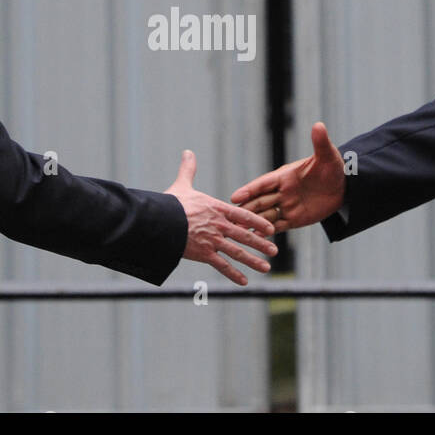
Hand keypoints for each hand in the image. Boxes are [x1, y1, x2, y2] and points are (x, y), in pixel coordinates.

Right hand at [166, 150, 277, 285]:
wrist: (159, 221)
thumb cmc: (170, 203)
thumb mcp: (182, 184)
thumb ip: (188, 169)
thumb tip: (188, 152)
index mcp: (216, 208)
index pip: (243, 215)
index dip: (258, 222)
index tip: (271, 228)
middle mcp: (218, 224)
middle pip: (245, 235)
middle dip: (261, 243)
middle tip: (274, 250)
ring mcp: (212, 240)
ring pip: (238, 252)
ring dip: (253, 261)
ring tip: (266, 268)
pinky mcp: (203, 253)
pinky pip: (222, 266)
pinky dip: (233, 274)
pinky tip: (244, 282)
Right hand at [230, 122, 344, 232]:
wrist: (344, 187)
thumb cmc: (333, 168)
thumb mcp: (328, 156)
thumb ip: (320, 143)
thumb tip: (318, 125)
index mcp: (285, 176)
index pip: (263, 184)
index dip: (249, 190)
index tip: (235, 197)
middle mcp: (282, 191)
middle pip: (260, 202)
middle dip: (245, 209)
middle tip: (229, 217)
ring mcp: (287, 206)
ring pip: (266, 215)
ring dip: (253, 222)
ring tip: (238, 231)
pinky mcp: (295, 219)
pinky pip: (279, 226)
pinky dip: (268, 232)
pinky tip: (256, 238)